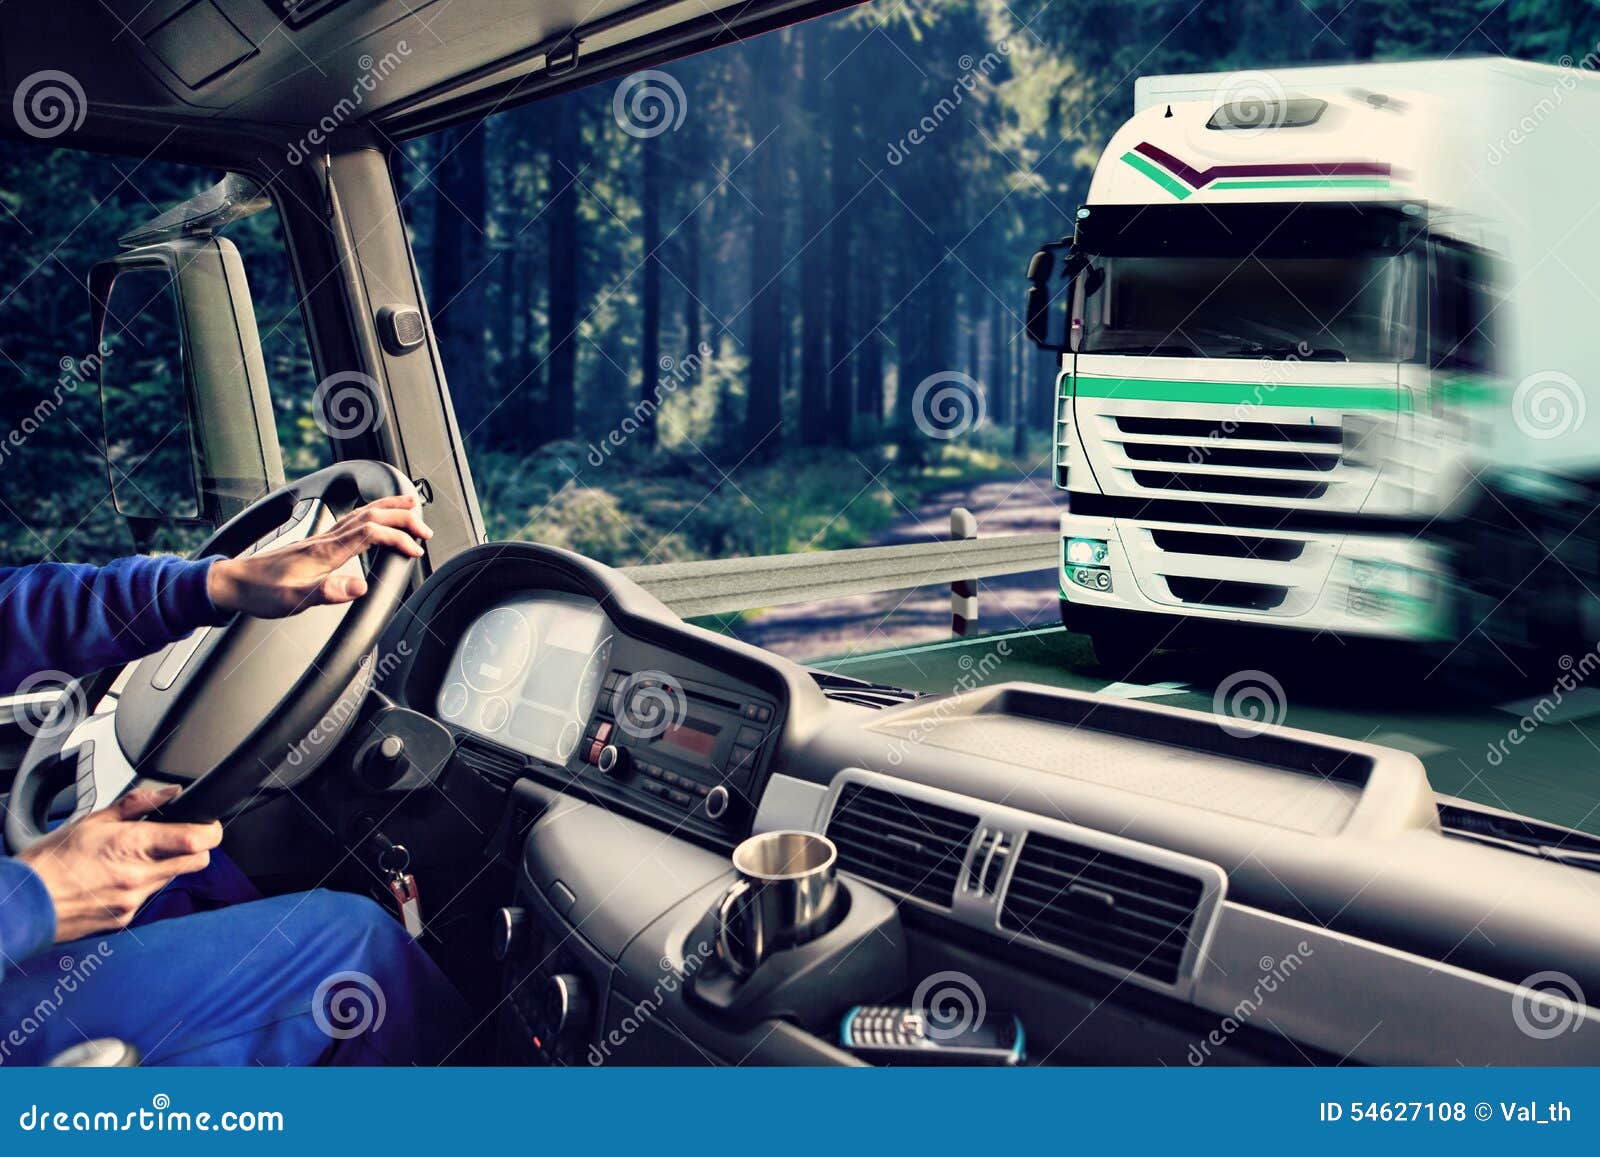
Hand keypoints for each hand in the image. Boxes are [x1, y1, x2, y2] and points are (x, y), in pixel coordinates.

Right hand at [16, 785, 222, 942]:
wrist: (25, 904)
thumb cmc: (50, 861)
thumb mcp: (92, 820)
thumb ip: (137, 805)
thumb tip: (170, 793)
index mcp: (133, 846)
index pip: (197, 840)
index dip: (211, 830)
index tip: (208, 824)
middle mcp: (139, 877)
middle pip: (198, 862)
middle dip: (195, 848)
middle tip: (178, 838)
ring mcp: (134, 901)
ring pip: (172, 879)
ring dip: (166, 866)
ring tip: (132, 858)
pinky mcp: (125, 919)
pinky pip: (148, 899)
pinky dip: (142, 886)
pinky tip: (117, 879)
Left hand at [206, 494, 432, 618]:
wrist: (234, 583)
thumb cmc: (261, 592)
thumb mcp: (292, 600)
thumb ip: (326, 592)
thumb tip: (359, 588)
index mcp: (324, 551)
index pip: (370, 534)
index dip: (397, 538)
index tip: (415, 550)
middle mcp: (325, 539)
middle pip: (370, 516)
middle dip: (402, 518)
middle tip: (425, 528)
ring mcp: (322, 538)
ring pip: (362, 513)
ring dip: (389, 509)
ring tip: (411, 509)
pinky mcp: (318, 542)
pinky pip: (353, 520)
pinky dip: (373, 515)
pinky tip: (376, 520)